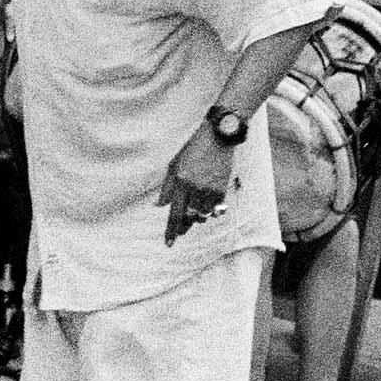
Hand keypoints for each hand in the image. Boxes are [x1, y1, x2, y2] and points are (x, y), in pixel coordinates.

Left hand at [157, 123, 234, 245]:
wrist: (218, 136)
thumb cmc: (193, 148)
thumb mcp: (174, 164)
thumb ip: (166, 187)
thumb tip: (159, 206)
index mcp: (180, 181)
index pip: (174, 213)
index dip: (171, 231)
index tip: (169, 244)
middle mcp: (194, 188)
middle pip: (188, 218)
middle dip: (184, 226)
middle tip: (182, 229)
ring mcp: (209, 190)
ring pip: (202, 216)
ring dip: (198, 216)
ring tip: (196, 207)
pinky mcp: (222, 190)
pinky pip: (215, 210)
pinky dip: (211, 211)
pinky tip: (208, 203)